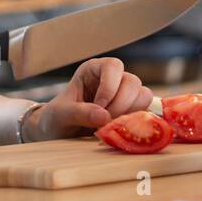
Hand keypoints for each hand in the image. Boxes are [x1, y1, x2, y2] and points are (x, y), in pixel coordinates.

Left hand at [26, 57, 152, 140]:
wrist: (58, 134)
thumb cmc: (56, 118)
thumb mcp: (59, 115)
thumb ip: (78, 113)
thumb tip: (104, 116)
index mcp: (93, 70)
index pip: (112, 66)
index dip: (110, 87)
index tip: (99, 106)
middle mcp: (112, 79)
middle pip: (132, 82)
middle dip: (121, 104)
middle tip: (105, 122)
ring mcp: (124, 95)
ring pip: (143, 96)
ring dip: (130, 114)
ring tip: (111, 126)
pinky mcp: (131, 112)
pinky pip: (145, 113)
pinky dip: (136, 122)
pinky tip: (119, 130)